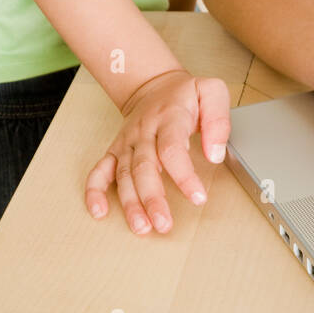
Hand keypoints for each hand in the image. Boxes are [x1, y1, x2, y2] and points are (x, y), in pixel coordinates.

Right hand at [84, 69, 230, 234]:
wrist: (154, 85)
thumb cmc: (186, 94)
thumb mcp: (211, 92)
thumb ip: (218, 121)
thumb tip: (215, 153)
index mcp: (169, 117)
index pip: (172, 148)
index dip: (184, 175)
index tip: (198, 197)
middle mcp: (144, 131)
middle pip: (144, 167)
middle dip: (152, 199)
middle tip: (164, 224)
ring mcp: (128, 142)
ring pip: (124, 175)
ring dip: (130, 203)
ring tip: (142, 227)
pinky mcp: (116, 150)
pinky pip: (100, 170)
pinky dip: (95, 191)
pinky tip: (98, 211)